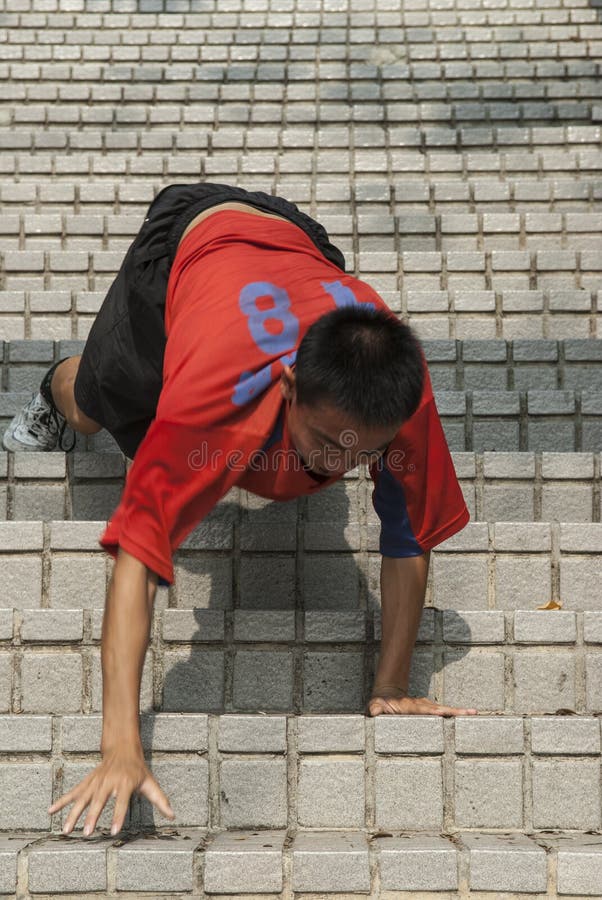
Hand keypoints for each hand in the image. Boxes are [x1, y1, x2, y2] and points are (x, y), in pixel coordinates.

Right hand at [48, 744, 174, 835]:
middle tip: (87, 833)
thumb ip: (160, 799)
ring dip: (73, 813)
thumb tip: (173, 815)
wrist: (122, 747)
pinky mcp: (87, 782)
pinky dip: (61, 802)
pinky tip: (50, 812)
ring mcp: (96, 781)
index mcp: (126, 783)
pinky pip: (72, 793)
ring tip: (66, 830)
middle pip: (100, 801)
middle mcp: (109, 781)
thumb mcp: (150, 781)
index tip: (115, 831)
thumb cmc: (138, 769)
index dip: (119, 816)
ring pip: (83, 798)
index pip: (123, 802)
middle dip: (93, 817)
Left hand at [367, 685, 477, 716]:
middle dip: (455, 711)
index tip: (445, 712)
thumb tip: (374, 712)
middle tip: (472, 712)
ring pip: (445, 710)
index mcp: (411, 706)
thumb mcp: (375, 706)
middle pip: (441, 709)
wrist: (387, 694)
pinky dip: (456, 714)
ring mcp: (428, 707)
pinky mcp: (430, 711)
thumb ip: (374, 708)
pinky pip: (445, 713)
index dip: (435, 711)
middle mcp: (422, 706)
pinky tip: (469, 716)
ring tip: (474, 714)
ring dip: (459, 712)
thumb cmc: (381, 703)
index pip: (425, 709)